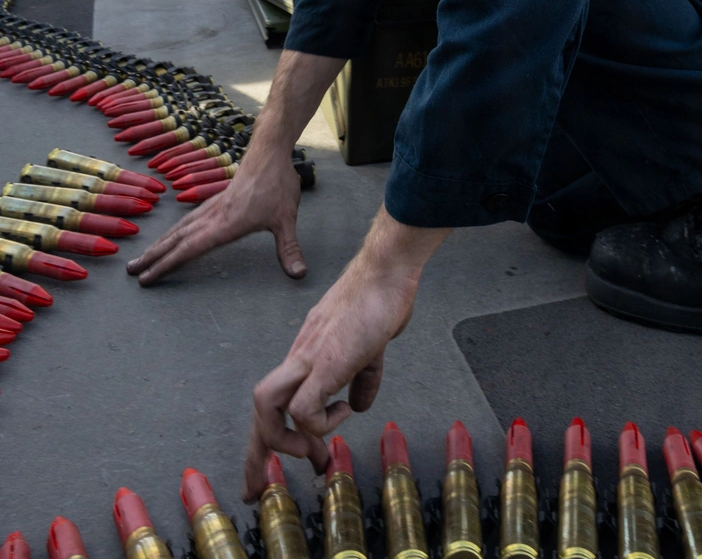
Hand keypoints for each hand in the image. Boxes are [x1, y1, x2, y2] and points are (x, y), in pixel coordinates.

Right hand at [125, 144, 304, 284]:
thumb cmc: (278, 184)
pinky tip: (174, 234)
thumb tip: (299, 275)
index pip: (189, 250)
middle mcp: (213, 216)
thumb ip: (289, 248)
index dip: (167, 265)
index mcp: (224, 224)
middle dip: (154, 256)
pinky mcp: (217, 200)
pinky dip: (175, 230)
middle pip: (177, 240)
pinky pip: (189, 219)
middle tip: (131, 270)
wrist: (270, 150)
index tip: (146, 278)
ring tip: (144, 256)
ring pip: (180, 228)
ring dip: (161, 243)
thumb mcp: (287, 219)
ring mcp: (213, 206)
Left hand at [242, 206, 448, 500]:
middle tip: (259, 491)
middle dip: (256, 455)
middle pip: (260, 407)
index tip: (268, 472)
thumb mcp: (371, 346)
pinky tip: (344, 410)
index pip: (276, 400)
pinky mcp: (326, 361)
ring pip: (266, 404)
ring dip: (285, 438)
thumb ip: (362, 376)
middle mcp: (299, 356)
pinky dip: (320, 421)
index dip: (268, 438)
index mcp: (307, 354)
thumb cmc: (381, 298)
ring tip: (315, 449)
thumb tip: (359, 405)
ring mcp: (309, 357)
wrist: (385, 270)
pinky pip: (304, 405)